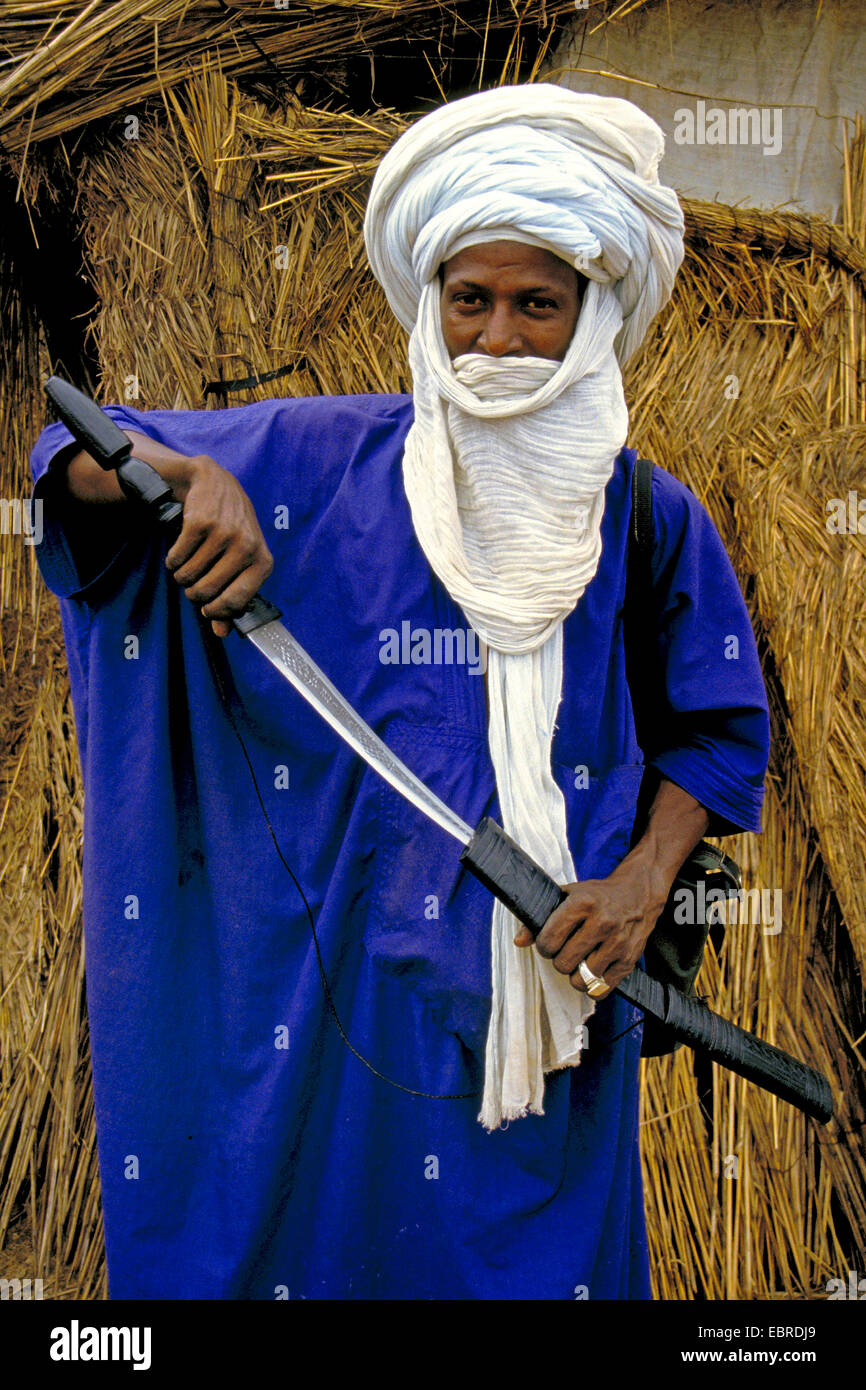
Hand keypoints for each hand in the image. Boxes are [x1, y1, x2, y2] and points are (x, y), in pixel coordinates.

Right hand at [164, 455, 272, 637]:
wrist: (215, 483)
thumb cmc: (230, 527)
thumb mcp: (239, 559)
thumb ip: (231, 595)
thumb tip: (220, 631)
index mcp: (262, 561)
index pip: (237, 601)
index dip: (217, 611)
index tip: (207, 609)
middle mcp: (247, 546)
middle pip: (208, 592)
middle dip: (194, 593)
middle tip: (192, 583)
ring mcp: (224, 533)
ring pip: (189, 576)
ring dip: (181, 575)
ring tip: (186, 565)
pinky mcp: (200, 522)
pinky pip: (177, 558)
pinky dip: (172, 560)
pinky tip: (178, 552)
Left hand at [514, 854, 668, 994]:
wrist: (638, 893)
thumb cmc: (597, 896)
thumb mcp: (568, 895)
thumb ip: (540, 916)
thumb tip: (519, 941)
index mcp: (583, 903)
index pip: (549, 940)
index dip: (543, 945)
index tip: (549, 942)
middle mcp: (602, 923)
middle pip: (563, 963)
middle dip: (559, 960)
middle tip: (566, 950)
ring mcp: (617, 943)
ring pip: (581, 979)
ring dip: (575, 974)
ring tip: (579, 960)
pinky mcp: (629, 960)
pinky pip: (601, 989)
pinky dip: (593, 986)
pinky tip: (593, 970)